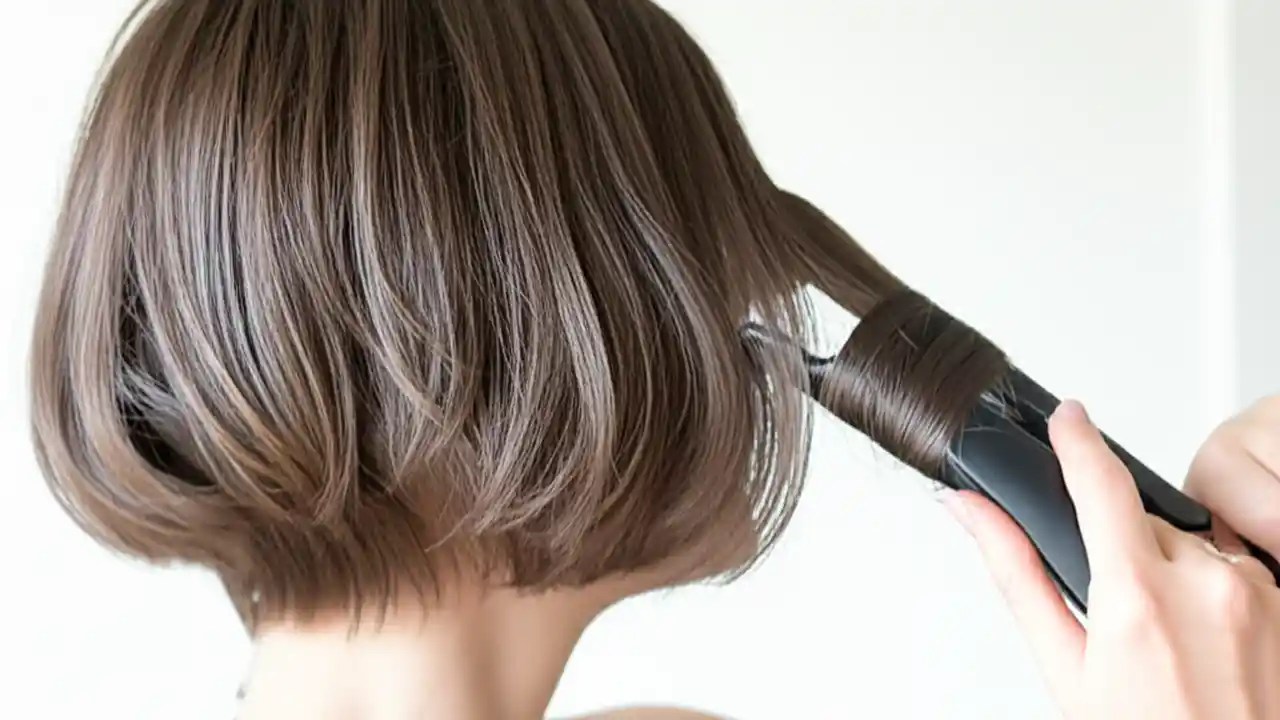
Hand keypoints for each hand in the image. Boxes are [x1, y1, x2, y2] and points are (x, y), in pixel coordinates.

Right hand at [944, 401, 1279, 718]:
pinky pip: (1241, 570)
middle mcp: (1207, 584)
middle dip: (1128, 553)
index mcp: (1137, 598)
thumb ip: (1017, 577)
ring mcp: (1258, 593)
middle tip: (1128, 621)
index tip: (1067, 416)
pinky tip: (1215, 647)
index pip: (1100, 484)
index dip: (1077, 438)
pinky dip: (1221, 595)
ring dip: (1178, 575)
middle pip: (1147, 523)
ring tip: (1178, 646)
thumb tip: (971, 513)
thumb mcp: (1065, 670)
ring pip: (1197, 546)